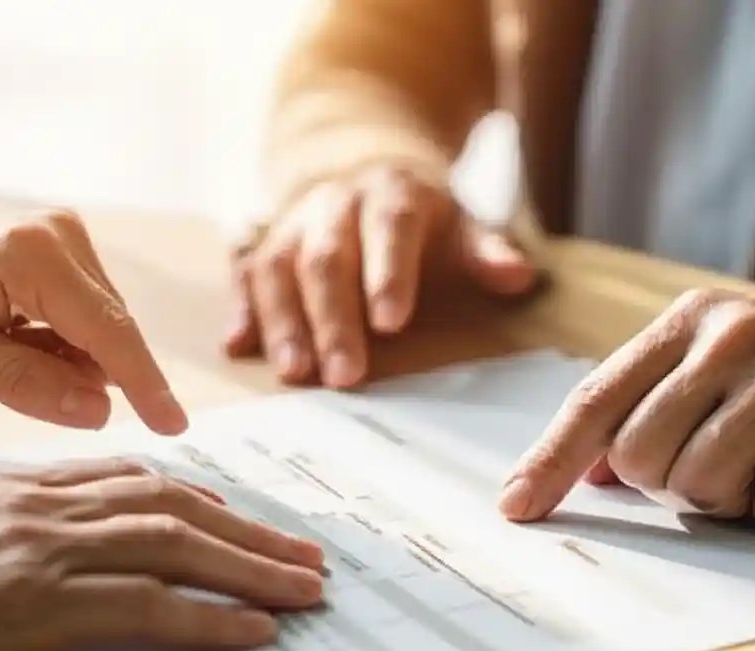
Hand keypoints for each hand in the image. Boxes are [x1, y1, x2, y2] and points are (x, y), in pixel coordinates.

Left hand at [0, 205, 184, 431]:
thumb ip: (24, 383)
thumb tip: (100, 412)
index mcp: (33, 253)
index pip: (108, 332)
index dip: (145, 385)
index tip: (175, 429)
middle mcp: (62, 234)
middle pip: (110, 329)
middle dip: (86, 375)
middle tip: (7, 382)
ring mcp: (64, 236)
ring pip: (100, 326)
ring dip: (68, 360)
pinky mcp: (59, 246)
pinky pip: (84, 313)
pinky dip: (59, 343)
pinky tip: (11, 342)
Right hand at [0, 457, 323, 650]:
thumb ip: (15, 514)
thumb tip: (66, 527)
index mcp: (28, 482)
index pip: (137, 478)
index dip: (202, 495)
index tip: (243, 513)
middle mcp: (51, 506)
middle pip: (178, 508)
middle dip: (253, 533)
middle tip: (309, 556)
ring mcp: (49, 552)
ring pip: (179, 548)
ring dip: (255, 570)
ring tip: (307, 591)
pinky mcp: (41, 606)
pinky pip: (149, 608)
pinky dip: (210, 618)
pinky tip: (253, 632)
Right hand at [225, 166, 537, 386]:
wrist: (362, 168)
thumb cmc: (420, 216)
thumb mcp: (460, 222)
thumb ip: (485, 251)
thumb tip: (517, 277)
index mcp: (390, 193)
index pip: (388, 228)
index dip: (388, 273)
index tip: (392, 323)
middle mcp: (334, 204)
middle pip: (328, 259)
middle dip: (334, 319)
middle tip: (345, 376)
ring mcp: (293, 224)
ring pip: (279, 268)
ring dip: (283, 322)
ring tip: (293, 373)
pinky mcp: (264, 246)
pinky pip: (244, 273)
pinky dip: (240, 309)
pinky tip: (238, 346)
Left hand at [499, 274, 754, 529]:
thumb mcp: (723, 348)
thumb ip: (652, 398)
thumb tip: (589, 474)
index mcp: (689, 318)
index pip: (596, 399)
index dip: (549, 459)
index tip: (516, 506)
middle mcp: (731, 339)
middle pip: (638, 457)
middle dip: (662, 483)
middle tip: (714, 458)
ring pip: (699, 489)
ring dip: (727, 497)